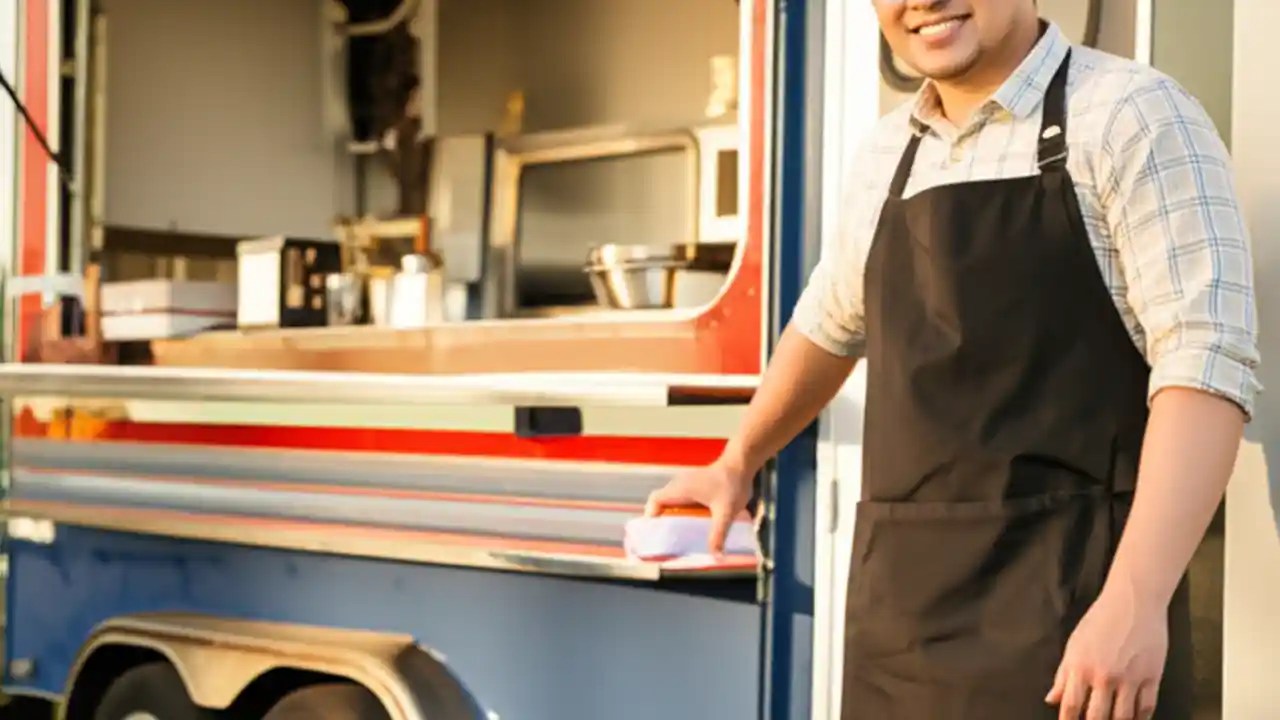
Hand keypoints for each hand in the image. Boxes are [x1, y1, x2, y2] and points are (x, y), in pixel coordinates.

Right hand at [644, 458, 752, 554]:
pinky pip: (681, 498)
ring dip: (672, 515)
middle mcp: (679, 484)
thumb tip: (717, 558)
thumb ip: (719, 534)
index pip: (655, 500)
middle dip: (662, 520)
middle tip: (668, 539)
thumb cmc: (731, 484)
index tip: (657, 532)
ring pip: (671, 500)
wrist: (742, 465)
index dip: (651, 516)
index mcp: (680, 489)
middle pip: (661, 502)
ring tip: (678, 534)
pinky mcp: (695, 484)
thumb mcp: (725, 512)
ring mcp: (687, 482)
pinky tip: (693, 522)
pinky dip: (681, 510)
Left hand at [1046, 584, 1168, 719]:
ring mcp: (1130, 678)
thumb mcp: (1074, 644)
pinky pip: (1147, 707)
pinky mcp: (1152, 676)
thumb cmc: (1100, 620)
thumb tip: (1052, 700)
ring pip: (1123, 717)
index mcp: (1081, 667)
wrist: (1133, 601)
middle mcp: (1104, 676)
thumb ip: (1063, 675)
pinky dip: (1141, 718)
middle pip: (1097, 717)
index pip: (1071, 705)